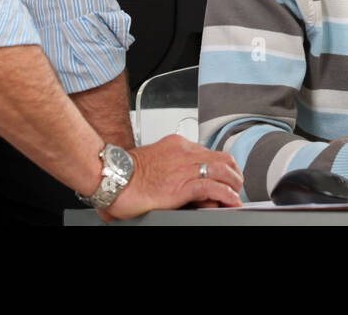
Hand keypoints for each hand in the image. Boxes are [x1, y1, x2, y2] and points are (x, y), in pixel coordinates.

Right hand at [101, 134, 243, 219]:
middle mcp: (184, 152)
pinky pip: (213, 187)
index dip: (220, 168)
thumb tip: (184, 187)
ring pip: (223, 169)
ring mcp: (184, 167)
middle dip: (233, 174)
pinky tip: (230, 202)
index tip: (222, 180)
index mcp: (177, 145)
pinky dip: (226, 195)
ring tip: (236, 197)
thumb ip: (171, 169)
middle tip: (235, 188)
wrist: (111, 177)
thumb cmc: (125, 174)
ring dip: (234, 184)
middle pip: (222, 158)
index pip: (209, 153)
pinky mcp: (181, 185)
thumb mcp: (153, 164)